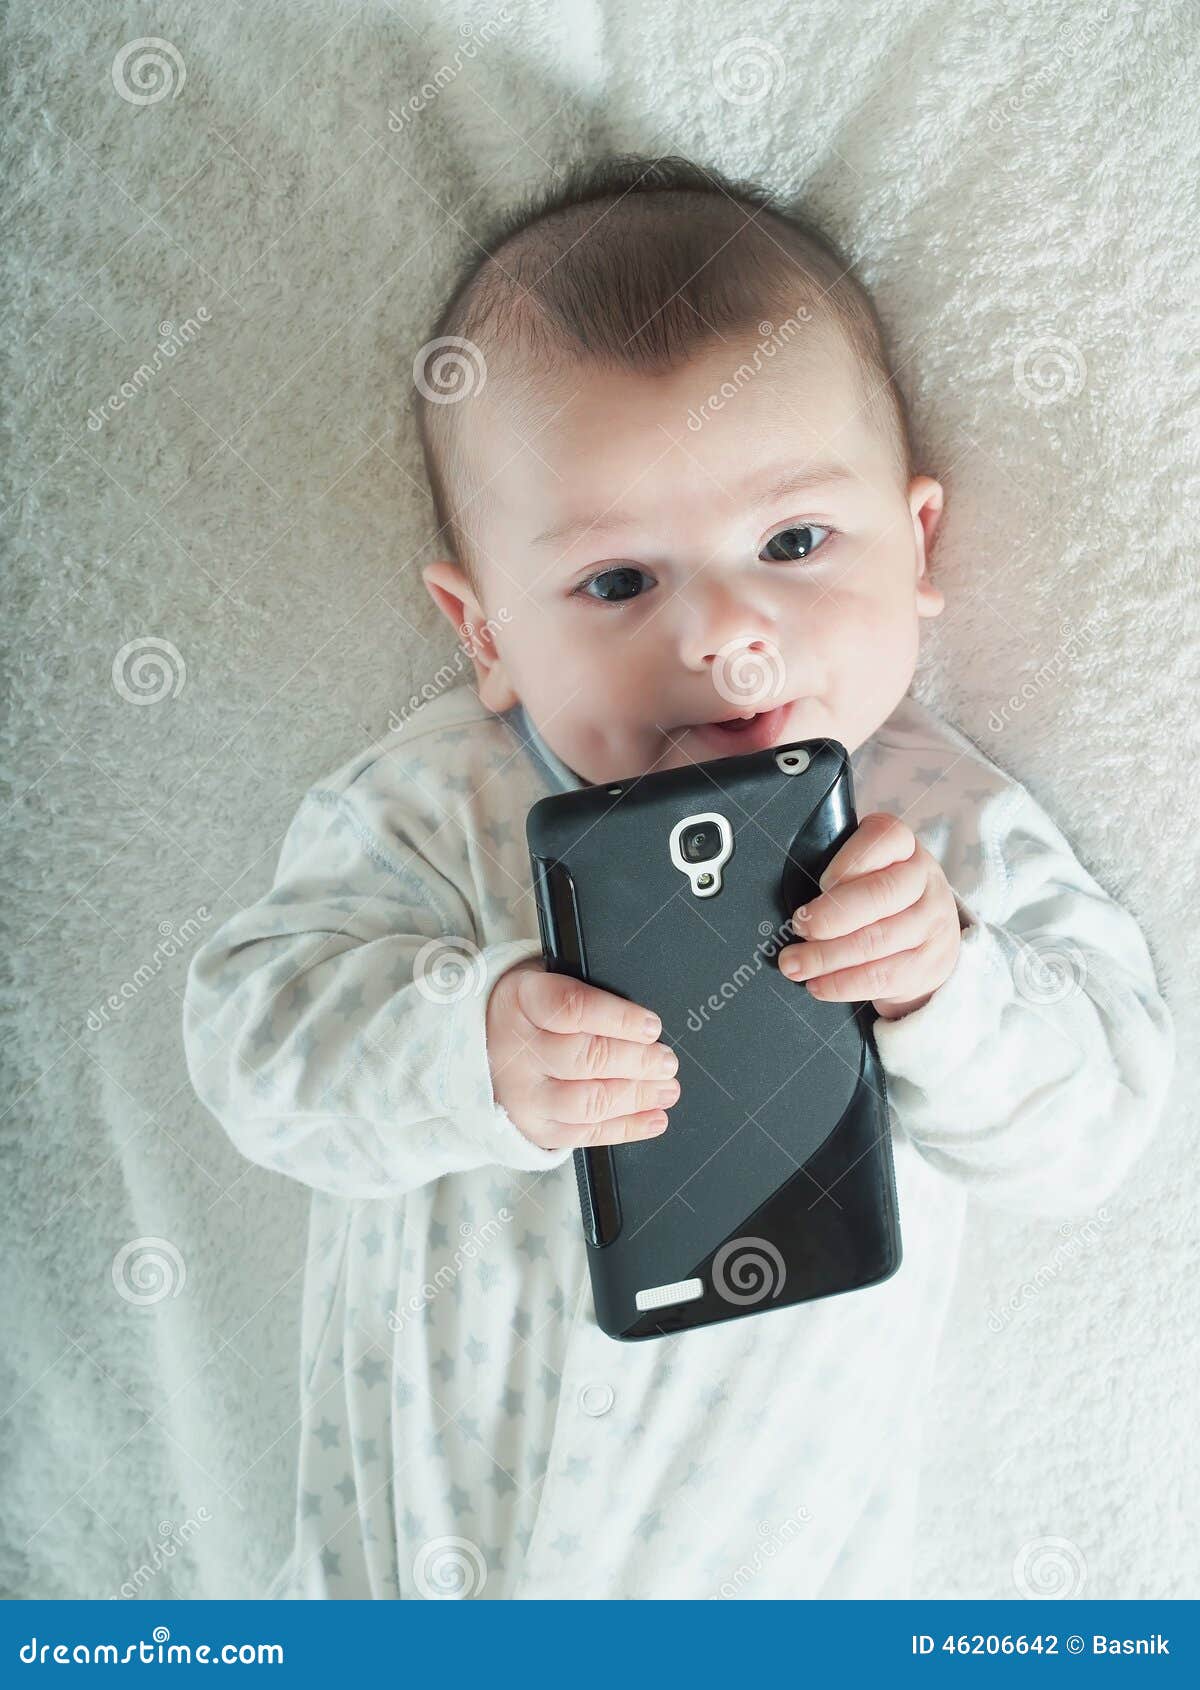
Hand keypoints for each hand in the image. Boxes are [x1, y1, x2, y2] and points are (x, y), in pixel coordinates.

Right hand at [486, 959, 679, 1148]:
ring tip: (667, 1089)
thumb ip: (587, 990)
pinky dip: (626, 1128)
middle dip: (637, 1062)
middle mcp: (518, 1050)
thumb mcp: (546, 981)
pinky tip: (654, 1118)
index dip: (618, 1019)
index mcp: (522, 1001)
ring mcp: (525, 1095)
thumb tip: (641, 1017)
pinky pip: (586, 1134)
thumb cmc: (530, 1010)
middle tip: (666, 1061)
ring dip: (636, 1097)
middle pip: (586, 1059)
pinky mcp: (537, 1127)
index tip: (652, 1026)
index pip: (572, 1009)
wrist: (481, 1048)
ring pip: (588, 1101)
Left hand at [778, 812, 962, 1019]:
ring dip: (826, 956)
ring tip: (794, 963)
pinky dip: (843, 984)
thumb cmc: (881, 899)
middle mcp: (924, 880)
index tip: (821, 882)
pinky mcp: (928, 964)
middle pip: (880, 894)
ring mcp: (932, 923)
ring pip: (876, 941)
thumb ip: (836, 872)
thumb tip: (786, 894)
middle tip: (798, 927)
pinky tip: (818, 984)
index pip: (883, 839)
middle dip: (830, 915)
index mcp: (904, 846)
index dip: (849, 863)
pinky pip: (881, 977)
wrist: (930, 939)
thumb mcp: (866, 870)